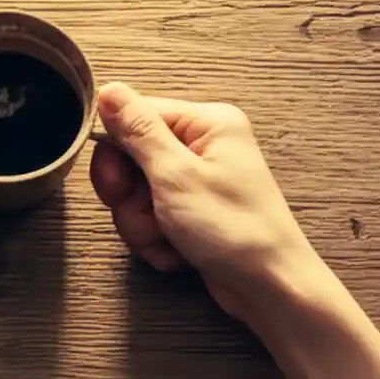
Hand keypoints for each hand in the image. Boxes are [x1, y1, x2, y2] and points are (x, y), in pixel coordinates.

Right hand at [89, 82, 323, 321]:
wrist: (270, 288)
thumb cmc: (236, 231)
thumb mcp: (177, 176)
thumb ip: (139, 130)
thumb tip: (109, 90)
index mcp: (207, 123)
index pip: (135, 115)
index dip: (116, 152)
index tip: (118, 184)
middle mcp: (203, 145)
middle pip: (131, 157)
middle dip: (130, 197)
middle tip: (147, 215)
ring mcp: (197, 179)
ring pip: (136, 193)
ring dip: (142, 223)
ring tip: (168, 238)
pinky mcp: (191, 209)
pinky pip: (150, 216)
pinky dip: (157, 239)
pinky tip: (178, 252)